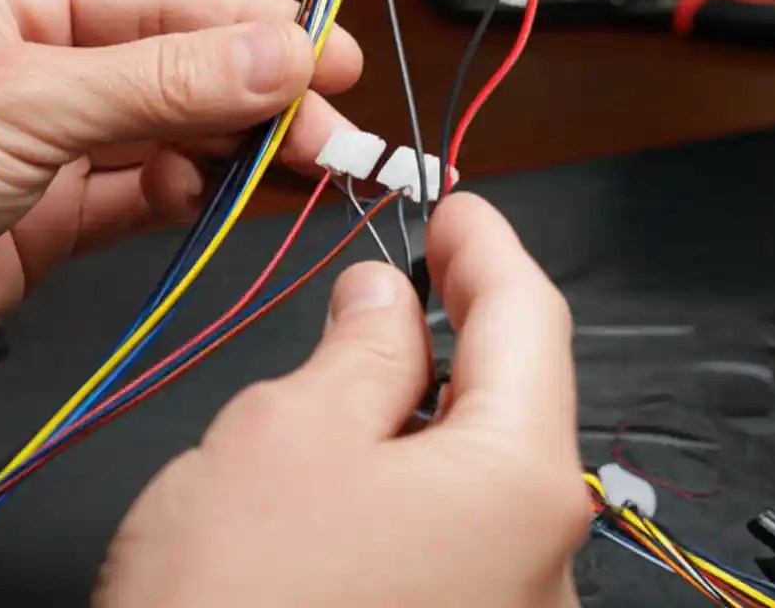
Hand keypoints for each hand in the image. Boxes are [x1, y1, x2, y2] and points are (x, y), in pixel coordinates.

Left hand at [0, 0, 361, 461]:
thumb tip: (276, 56)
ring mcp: (45, 142)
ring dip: (239, 153)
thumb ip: (162, 82)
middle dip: (259, 98)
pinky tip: (237, 202)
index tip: (329, 60)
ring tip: (308, 172)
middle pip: (179, 67)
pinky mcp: (49, 217)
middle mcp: (36, 59)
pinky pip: (145, 195)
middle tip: (333, 133)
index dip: (255, 28)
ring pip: (171, 135)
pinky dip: (195, 198)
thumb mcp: (22, 101)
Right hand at [95, 194, 587, 607]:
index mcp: (519, 486)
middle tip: (390, 283)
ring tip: (338, 391)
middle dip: (449, 333)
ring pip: (474, 476)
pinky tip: (338, 489)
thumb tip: (386, 302)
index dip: (488, 246)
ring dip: (416, 417)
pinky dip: (405, 490)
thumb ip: (360, 350)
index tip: (456, 206)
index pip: (531, 319)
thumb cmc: (233, 605)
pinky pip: (450, 541)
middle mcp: (540, 564)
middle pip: (511, 403)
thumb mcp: (287, 434)